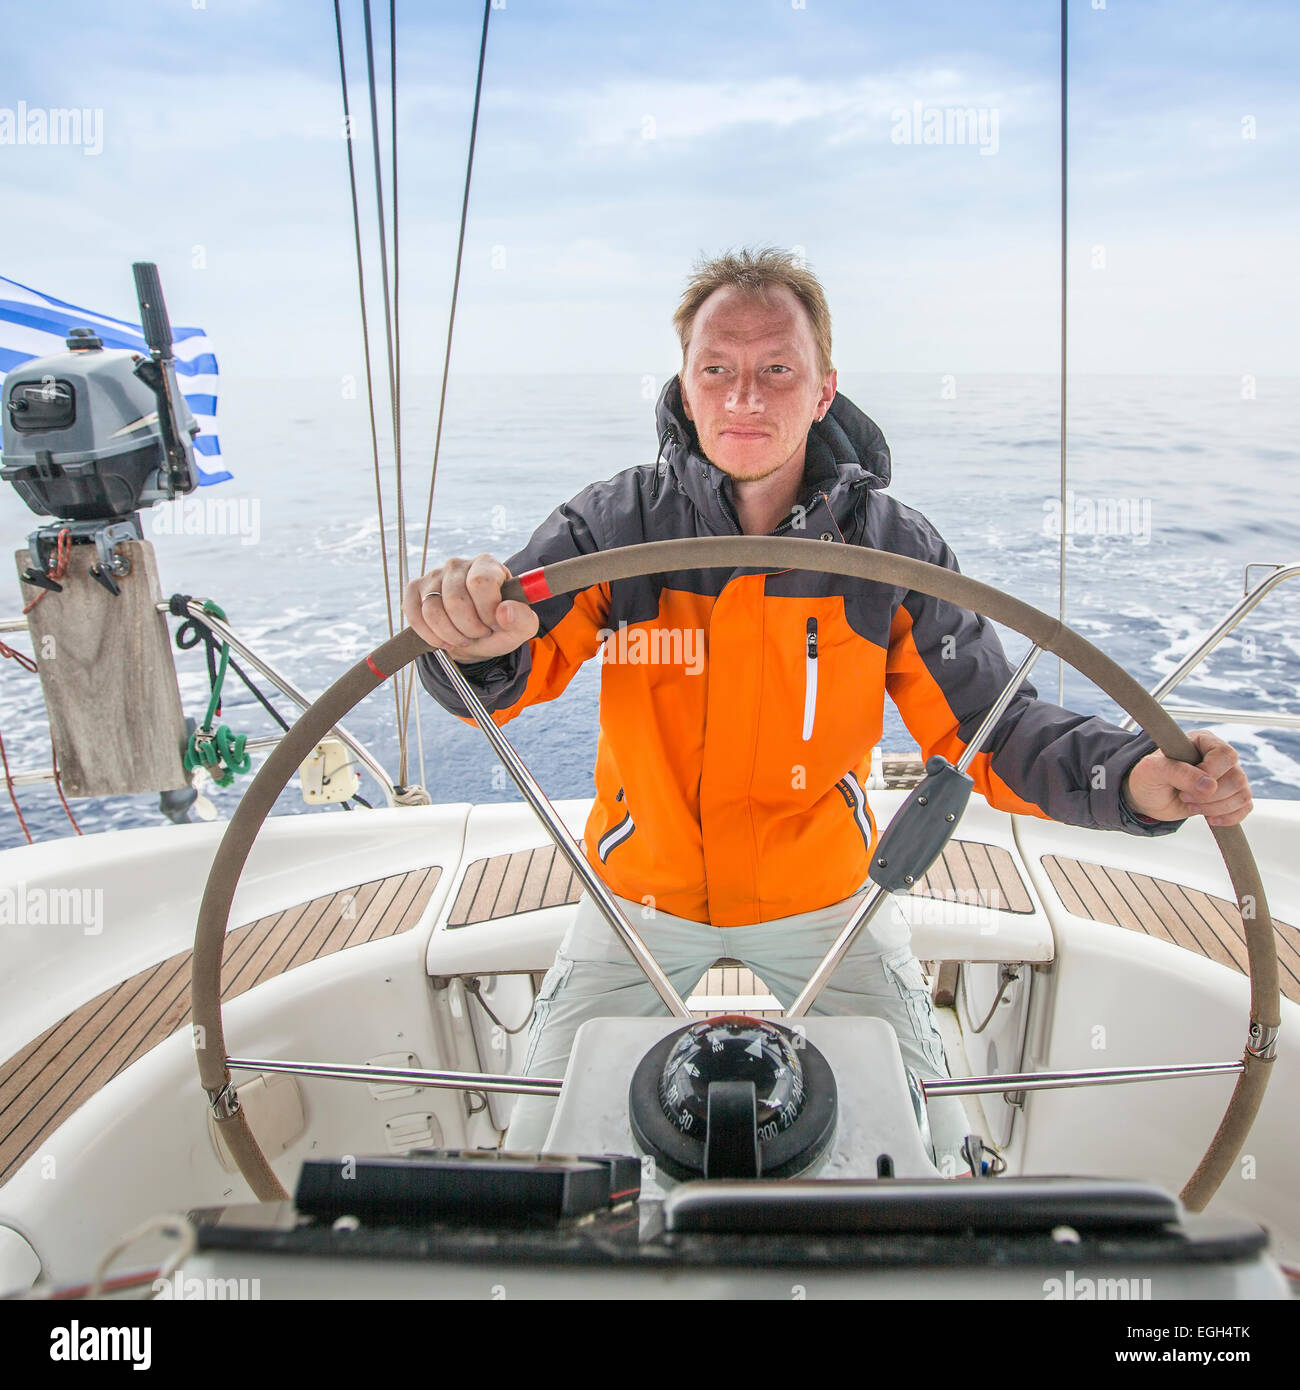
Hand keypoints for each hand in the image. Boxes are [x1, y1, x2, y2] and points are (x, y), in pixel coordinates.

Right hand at [402, 554, 538, 661]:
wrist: (474, 638)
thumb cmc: (498, 627)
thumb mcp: (520, 629)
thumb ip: (523, 620)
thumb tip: (505, 611)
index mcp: (487, 565)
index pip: (480, 583)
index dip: (487, 611)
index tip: (493, 624)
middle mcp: (458, 565)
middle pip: (455, 600)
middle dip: (469, 628)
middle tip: (478, 633)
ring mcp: (434, 576)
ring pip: (432, 610)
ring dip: (450, 635)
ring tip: (463, 638)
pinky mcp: (415, 590)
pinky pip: (414, 614)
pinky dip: (429, 634)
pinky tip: (443, 639)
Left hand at [1122, 730, 1252, 827]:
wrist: (1148, 797)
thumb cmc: (1149, 777)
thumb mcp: (1153, 770)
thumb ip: (1179, 773)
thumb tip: (1210, 786)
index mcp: (1203, 741)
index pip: (1225, 754)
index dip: (1210, 773)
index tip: (1186, 786)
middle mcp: (1220, 758)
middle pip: (1237, 778)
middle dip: (1210, 796)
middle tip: (1184, 798)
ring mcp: (1228, 777)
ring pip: (1242, 794)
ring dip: (1216, 808)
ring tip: (1191, 805)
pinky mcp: (1231, 796)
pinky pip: (1245, 807)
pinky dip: (1229, 817)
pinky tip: (1209, 818)